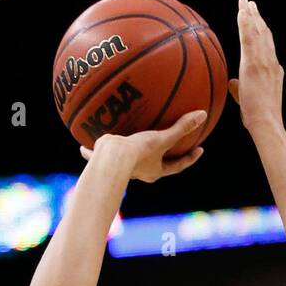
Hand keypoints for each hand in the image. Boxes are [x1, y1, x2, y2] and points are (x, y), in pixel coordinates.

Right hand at [79, 110, 206, 181]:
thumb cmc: (138, 152)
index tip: (199, 150)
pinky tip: (83, 145)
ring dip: (127, 153)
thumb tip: (203, 114)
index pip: (177, 165)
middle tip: (168, 144)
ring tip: (126, 143)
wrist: (111, 160)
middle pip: (154, 164)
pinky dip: (91, 152)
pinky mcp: (104, 162)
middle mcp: (139, 172)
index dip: (189, 158)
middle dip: (160, 156)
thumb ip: (181, 127)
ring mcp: (121, 167)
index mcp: (154, 170)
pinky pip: (98, 155)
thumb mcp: (162, 138)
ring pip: (126, 160)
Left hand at [228, 0, 283, 132]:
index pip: (266, 45)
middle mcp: (271, 62)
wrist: (266, 122)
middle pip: (264, 34)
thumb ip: (240, 88)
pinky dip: (246, 24)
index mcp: (273, 69)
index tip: (257, 19)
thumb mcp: (248, 99)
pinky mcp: (255, 63)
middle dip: (257, 17)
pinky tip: (242, 12)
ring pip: (258, 32)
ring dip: (251, 15)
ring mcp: (265, 61)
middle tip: (250, 3)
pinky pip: (249, 38)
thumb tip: (232, 83)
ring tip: (245, 2)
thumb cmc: (258, 117)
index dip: (261, 30)